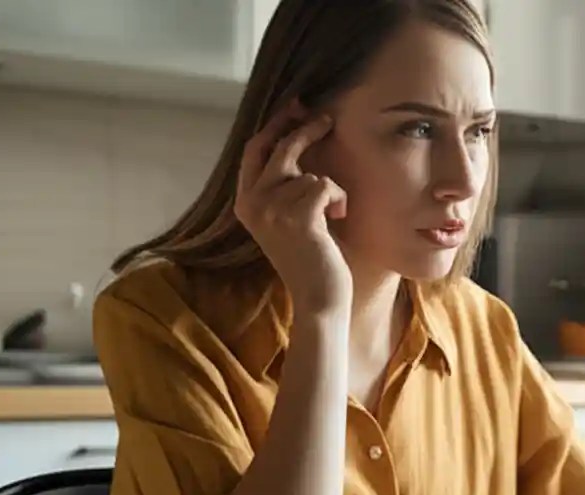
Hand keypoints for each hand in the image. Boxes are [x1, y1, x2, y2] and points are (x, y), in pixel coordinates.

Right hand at [234, 102, 351, 314]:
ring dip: (331, 191)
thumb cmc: (312, 256)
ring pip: (309, 173)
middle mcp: (252, 204)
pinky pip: (325, 185)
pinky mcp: (296, 218)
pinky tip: (336, 221)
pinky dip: (339, 200)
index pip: (254, 150)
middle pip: (280, 149)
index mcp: (245, 202)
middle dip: (306, 129)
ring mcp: (271, 210)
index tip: (295, 108)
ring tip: (332, 217)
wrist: (317, 297)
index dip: (275, 125)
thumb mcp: (288, 216)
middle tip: (327, 120)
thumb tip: (295, 139)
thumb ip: (283, 185)